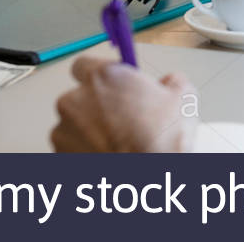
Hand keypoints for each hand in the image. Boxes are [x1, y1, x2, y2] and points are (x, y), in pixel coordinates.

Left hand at [51, 56, 196, 151]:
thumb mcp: (183, 97)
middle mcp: (77, 99)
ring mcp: (64, 129)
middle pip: (80, 95)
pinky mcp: (60, 154)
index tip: (113, 83)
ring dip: (90, 128)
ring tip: (118, 141)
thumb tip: (169, 83)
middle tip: (123, 115)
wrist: (145, 179)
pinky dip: (85, 149)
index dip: (101, 74)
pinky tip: (108, 154)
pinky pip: (71, 146)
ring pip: (75, 123)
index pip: (84, 64)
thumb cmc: (160, 140)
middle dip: (97, 103)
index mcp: (103, 77)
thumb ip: (171, 81)